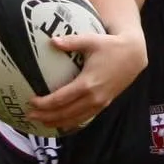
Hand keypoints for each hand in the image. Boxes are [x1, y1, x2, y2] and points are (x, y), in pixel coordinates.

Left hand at [26, 29, 147, 131]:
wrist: (134, 56)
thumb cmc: (111, 46)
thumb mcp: (90, 41)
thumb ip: (70, 42)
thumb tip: (51, 41)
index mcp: (87, 83)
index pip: (61, 98)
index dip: (44, 103)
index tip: (31, 101)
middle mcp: (93, 97)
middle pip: (65, 113)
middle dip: (46, 116)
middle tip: (30, 115)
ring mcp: (100, 103)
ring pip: (75, 119)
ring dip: (57, 122)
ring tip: (42, 123)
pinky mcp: (104, 104)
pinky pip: (85, 118)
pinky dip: (71, 122)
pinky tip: (61, 123)